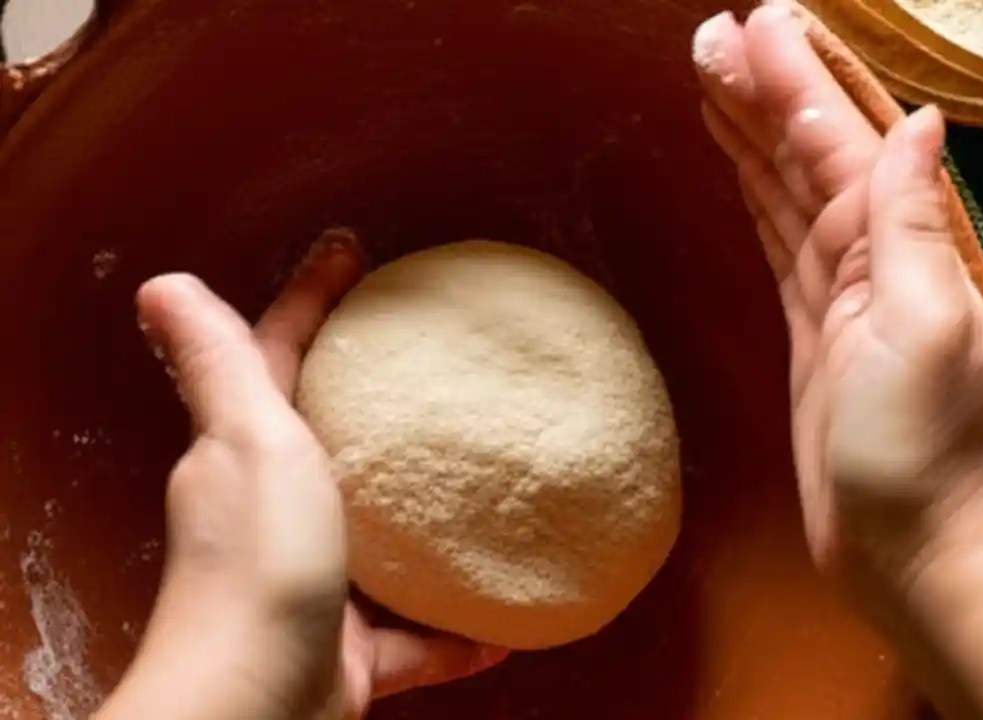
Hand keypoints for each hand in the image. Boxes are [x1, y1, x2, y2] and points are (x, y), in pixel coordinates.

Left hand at [97, 231, 506, 719]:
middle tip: (437, 366)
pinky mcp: (348, 653)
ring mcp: (313, 586)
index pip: (275, 353)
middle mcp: (274, 517)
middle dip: (377, 403)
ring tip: (488, 490)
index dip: (311, 297)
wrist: (257, 708)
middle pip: (330, 441)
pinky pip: (414, 635)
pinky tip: (503, 622)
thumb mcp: (249, 444)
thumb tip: (163, 284)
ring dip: (428, 522)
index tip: (355, 252)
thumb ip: (221, 367)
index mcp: (247, 454)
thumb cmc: (257, 567)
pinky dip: (455, 631)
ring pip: (380, 541)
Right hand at [694, 6, 982, 585]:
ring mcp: (844, 292)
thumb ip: (914, 224)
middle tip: (710, 36)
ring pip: (790, 188)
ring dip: (754, 132)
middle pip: (812, 152)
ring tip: (712, 77)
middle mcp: (880, 256)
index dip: (797, 82)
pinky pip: (779, 239)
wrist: (915, 551)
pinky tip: (737, 161)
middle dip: (765, 92)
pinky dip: (758, 193)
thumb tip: (920, 122)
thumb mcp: (925, 327)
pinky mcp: (815, 330)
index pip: (844, 140)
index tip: (751, 25)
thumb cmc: (922, 451)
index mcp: (910, 245)